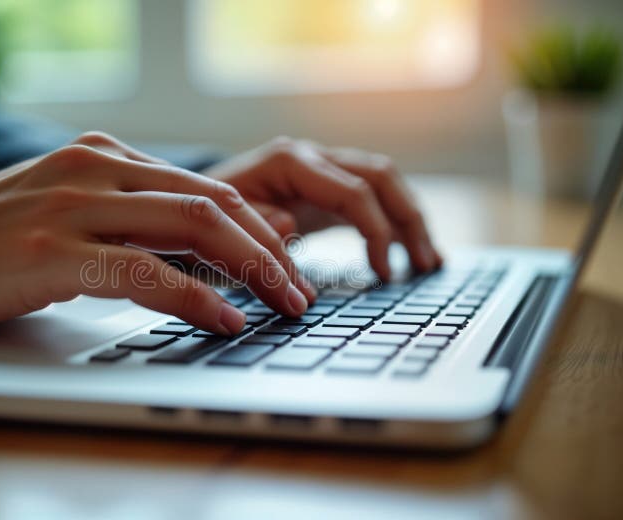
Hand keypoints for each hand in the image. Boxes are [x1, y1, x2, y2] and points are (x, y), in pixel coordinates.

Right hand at [0, 132, 313, 335]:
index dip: (257, 227)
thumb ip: (135, 217)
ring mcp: (77, 206)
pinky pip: (146, 272)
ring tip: (284, 304)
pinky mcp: (55, 251)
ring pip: (193, 227)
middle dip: (269, 250)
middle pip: (213, 204)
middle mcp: (98, 170)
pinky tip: (226, 319)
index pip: (206, 187)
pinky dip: (197, 297)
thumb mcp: (73, 211)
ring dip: (252, 270)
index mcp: (106, 157)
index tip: (288, 262)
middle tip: (300, 290)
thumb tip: (208, 241)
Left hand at [204, 137, 442, 279]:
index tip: (385, 272)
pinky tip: (409, 253)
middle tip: (426, 265)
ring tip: (429, 263)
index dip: (375, 230)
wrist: (193, 204)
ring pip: (383, 183)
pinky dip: (393, 223)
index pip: (352, 190)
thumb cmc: (205, 216)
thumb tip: (290, 224)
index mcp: (289, 162)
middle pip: (380, 176)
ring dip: (410, 219)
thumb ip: (256, 226)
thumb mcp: (221, 225)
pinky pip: (371, 199)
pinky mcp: (324, 189)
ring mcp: (321, 169)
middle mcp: (311, 157)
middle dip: (408, 219)